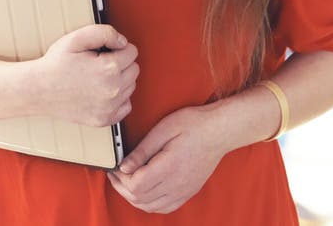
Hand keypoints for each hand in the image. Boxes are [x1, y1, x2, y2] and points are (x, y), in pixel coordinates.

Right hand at [37, 25, 137, 126]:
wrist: (38, 90)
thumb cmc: (56, 64)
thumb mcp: (77, 37)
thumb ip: (105, 33)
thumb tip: (123, 41)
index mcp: (109, 69)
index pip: (132, 52)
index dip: (118, 47)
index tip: (105, 50)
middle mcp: (112, 90)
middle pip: (134, 69)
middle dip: (121, 62)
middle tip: (100, 61)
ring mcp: (109, 108)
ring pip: (131, 87)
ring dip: (120, 79)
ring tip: (98, 75)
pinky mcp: (104, 120)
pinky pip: (126, 106)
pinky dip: (118, 98)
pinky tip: (102, 91)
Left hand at [107, 105, 224, 213]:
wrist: (219, 131)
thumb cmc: (193, 124)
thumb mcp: (164, 129)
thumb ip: (142, 150)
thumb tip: (123, 166)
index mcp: (169, 167)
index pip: (136, 185)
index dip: (120, 179)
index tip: (113, 168)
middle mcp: (176, 184)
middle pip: (140, 199)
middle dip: (122, 188)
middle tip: (115, 174)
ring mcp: (183, 191)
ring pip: (150, 207)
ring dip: (134, 198)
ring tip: (126, 181)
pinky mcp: (188, 192)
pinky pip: (163, 207)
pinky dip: (149, 204)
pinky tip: (144, 191)